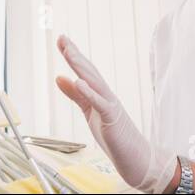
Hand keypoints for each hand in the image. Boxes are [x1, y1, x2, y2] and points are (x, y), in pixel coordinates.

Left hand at [55, 35, 176, 192]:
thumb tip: (59, 77)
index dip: (73, 55)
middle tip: (62, 38)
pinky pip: (100, 103)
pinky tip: (79, 82)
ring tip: (69, 52)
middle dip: (75, 54)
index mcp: (99, 93)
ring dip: (81, 67)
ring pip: (95, 82)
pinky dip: (89, 92)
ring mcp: (110, 105)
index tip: (62, 40)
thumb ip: (76, 95)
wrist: (136, 157)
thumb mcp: (89, 111)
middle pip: (89, 71)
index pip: (85, 70)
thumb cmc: (114, 135)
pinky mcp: (112, 118)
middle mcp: (106, 95)